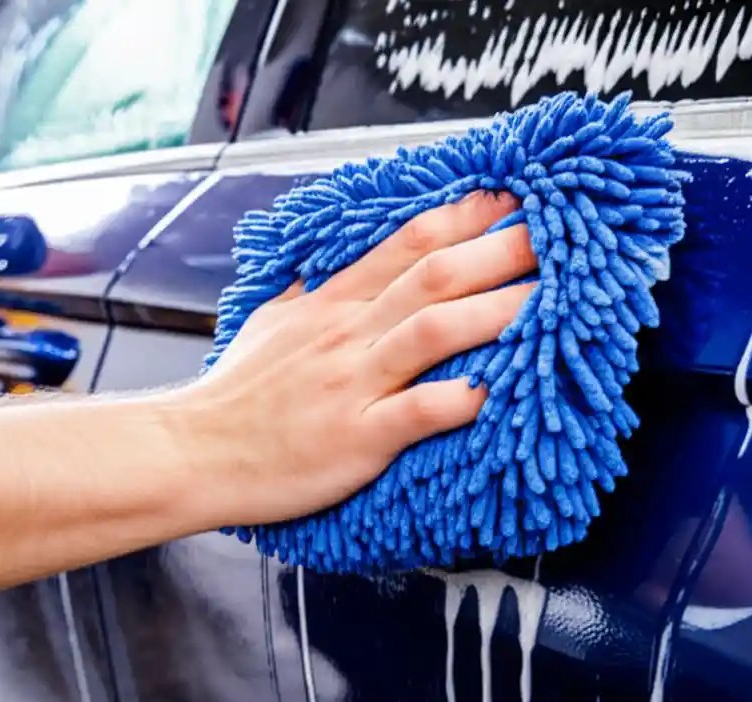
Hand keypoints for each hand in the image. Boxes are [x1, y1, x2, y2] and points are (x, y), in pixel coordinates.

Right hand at [178, 191, 535, 527]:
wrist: (195, 452)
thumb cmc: (237, 395)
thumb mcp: (271, 322)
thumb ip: (311, 291)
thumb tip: (330, 264)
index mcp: (333, 303)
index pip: (407, 242)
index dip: (464, 217)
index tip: (512, 199)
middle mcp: (348, 333)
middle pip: (434, 275)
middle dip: (499, 250)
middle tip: (556, 233)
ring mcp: (352, 383)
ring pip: (433, 331)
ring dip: (495, 311)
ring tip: (550, 299)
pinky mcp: (356, 438)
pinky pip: (414, 413)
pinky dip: (456, 400)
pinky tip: (494, 392)